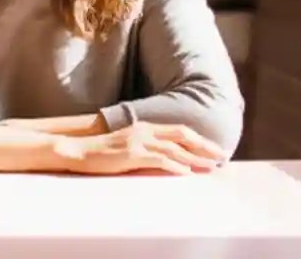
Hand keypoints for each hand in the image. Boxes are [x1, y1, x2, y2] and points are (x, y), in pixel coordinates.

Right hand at [54, 121, 226, 175]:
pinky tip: (187, 173)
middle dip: (205, 146)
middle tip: (222, 156)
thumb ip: (146, 149)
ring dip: (195, 159)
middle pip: (182, 135)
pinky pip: (159, 159)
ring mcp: (138, 141)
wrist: (78, 151)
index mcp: (144, 127)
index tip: (214, 149)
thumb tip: (168, 160)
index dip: (198, 139)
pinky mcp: (132, 154)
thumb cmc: (101, 152)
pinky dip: (176, 166)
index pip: (178, 131)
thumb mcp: (127, 146)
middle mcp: (144, 130)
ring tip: (211, 168)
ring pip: (175, 148)